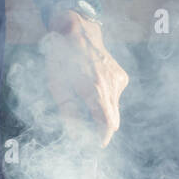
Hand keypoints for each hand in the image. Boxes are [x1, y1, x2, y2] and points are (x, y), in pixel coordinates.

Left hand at [41, 8, 128, 146]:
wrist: (78, 32)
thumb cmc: (62, 58)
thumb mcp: (57, 86)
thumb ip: (68, 113)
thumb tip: (75, 135)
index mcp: (94, 89)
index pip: (106, 124)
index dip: (102, 138)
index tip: (96, 146)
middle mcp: (111, 85)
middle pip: (113, 119)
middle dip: (100, 127)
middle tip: (87, 131)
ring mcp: (119, 80)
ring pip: (114, 109)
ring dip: (101, 112)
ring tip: (84, 98)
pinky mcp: (121, 76)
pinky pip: (115, 97)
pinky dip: (105, 99)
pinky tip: (92, 87)